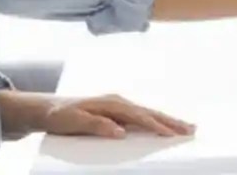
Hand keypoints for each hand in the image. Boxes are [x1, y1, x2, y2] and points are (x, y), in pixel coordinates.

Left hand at [40, 94, 195, 138]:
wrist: (45, 109)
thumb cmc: (59, 116)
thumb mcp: (74, 121)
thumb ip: (97, 125)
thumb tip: (121, 132)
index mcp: (111, 104)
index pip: (140, 117)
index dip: (156, 126)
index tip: (172, 134)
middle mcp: (118, 102)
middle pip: (150, 112)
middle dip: (171, 121)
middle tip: (191, 129)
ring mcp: (118, 106)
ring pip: (149, 113)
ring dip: (168, 120)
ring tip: (187, 126)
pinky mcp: (117, 112)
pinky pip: (142, 116)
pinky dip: (156, 120)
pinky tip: (164, 125)